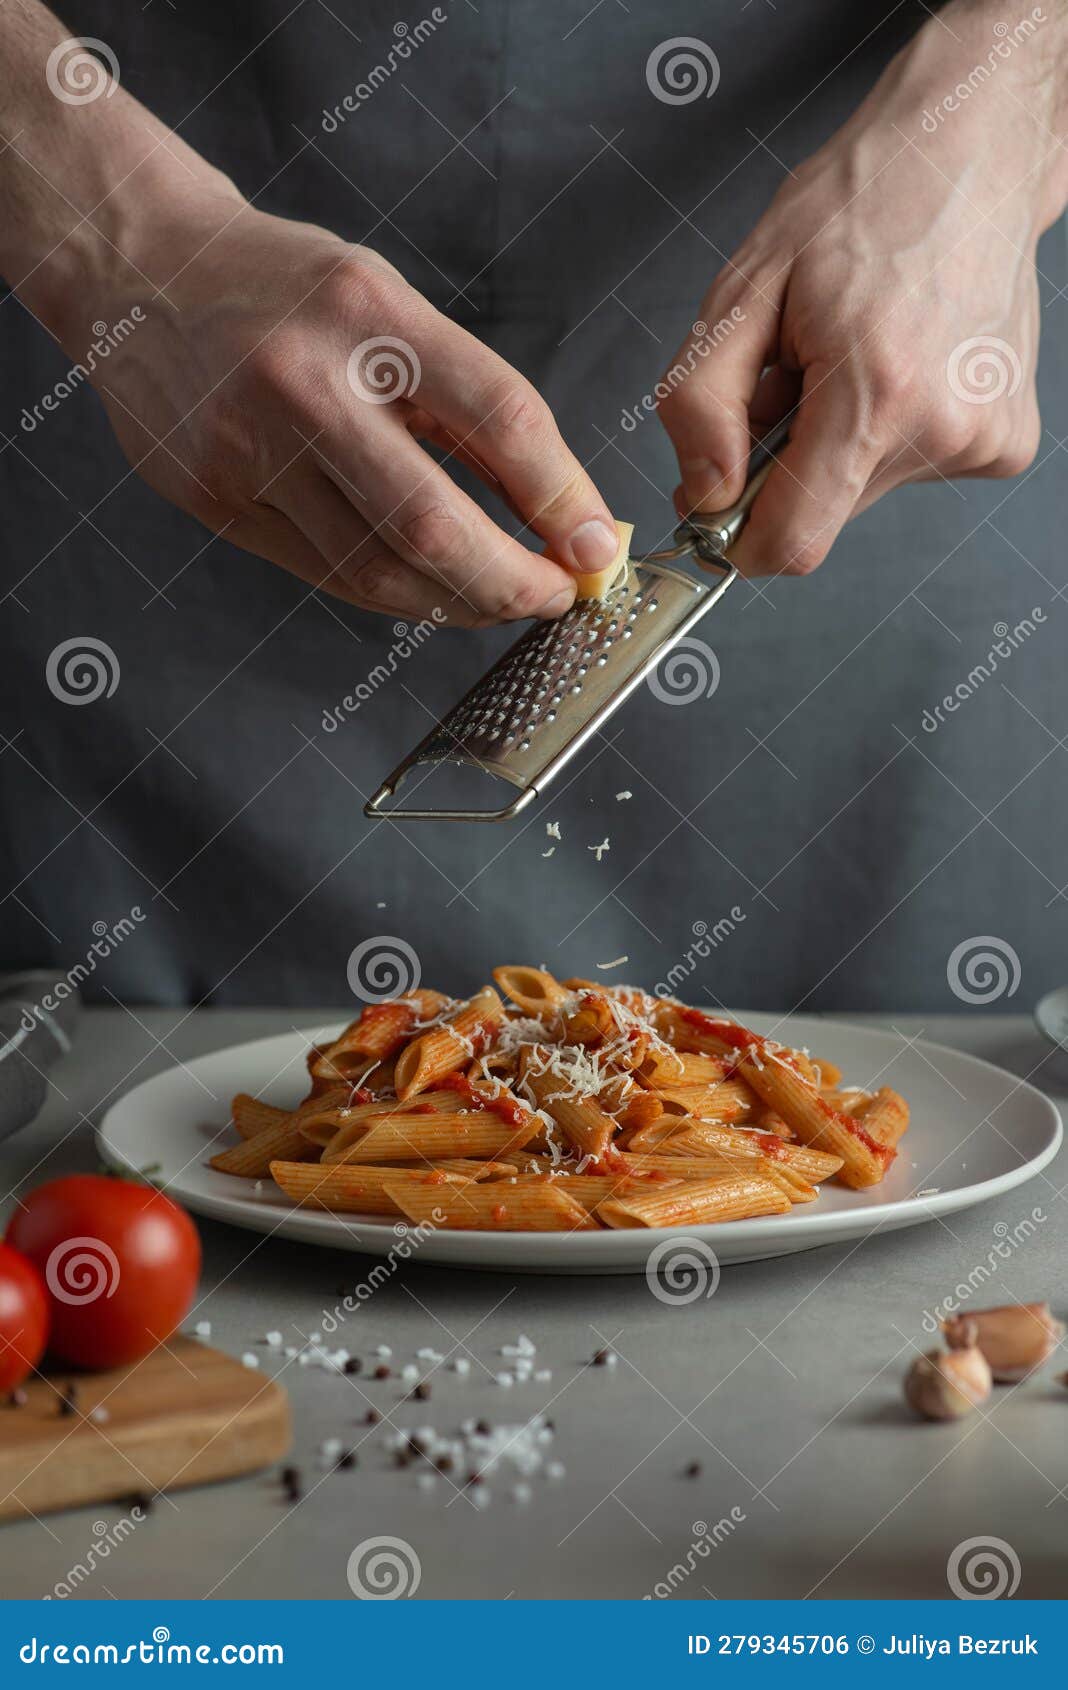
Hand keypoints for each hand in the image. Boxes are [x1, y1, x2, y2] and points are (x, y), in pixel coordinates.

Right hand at [68, 196, 619, 624]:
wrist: (136, 269)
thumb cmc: (284, 289)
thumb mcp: (387, 304)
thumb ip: (465, 401)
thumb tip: (558, 508)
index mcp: (367, 312)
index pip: (499, 417)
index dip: (562, 497)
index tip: (596, 546)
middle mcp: (303, 382)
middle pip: (432, 524)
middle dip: (511, 583)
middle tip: (555, 597)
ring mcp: (247, 449)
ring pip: (374, 571)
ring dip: (456, 603)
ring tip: (498, 600)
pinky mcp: (213, 499)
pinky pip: (323, 572)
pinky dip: (391, 592)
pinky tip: (427, 589)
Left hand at [657, 0, 1066, 576]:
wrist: (968, 155)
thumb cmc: (858, 207)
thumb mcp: (743, 290)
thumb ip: (702, 405)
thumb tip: (704, 494)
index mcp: (875, 390)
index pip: (792, 542)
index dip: (740, 538)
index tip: (718, 503)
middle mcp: (943, 426)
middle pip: (823, 515)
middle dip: (785, 468)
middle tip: (791, 381)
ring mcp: (984, 438)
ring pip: (863, 492)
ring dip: (835, 445)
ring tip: (850, 358)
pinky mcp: (1007, 442)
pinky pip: (912, 470)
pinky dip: (885, 434)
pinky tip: (897, 365)